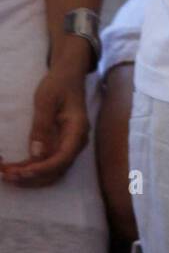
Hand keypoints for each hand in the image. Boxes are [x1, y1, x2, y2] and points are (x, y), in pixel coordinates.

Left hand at [0, 68, 89, 187]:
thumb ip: (42, 127)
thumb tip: (36, 154)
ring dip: (29, 177)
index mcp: (77, 130)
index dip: (42, 169)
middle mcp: (76, 143)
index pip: (63, 158)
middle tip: (6, 174)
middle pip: (56, 170)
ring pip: (51, 172)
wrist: (68, 75)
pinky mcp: (60, 146)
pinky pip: (48, 164)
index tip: (21, 172)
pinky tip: (15, 168)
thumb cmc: (58, 84)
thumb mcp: (46, 100)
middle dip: (31, 177)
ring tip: (6, 174)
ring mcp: (69, 146)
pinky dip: (31, 169)